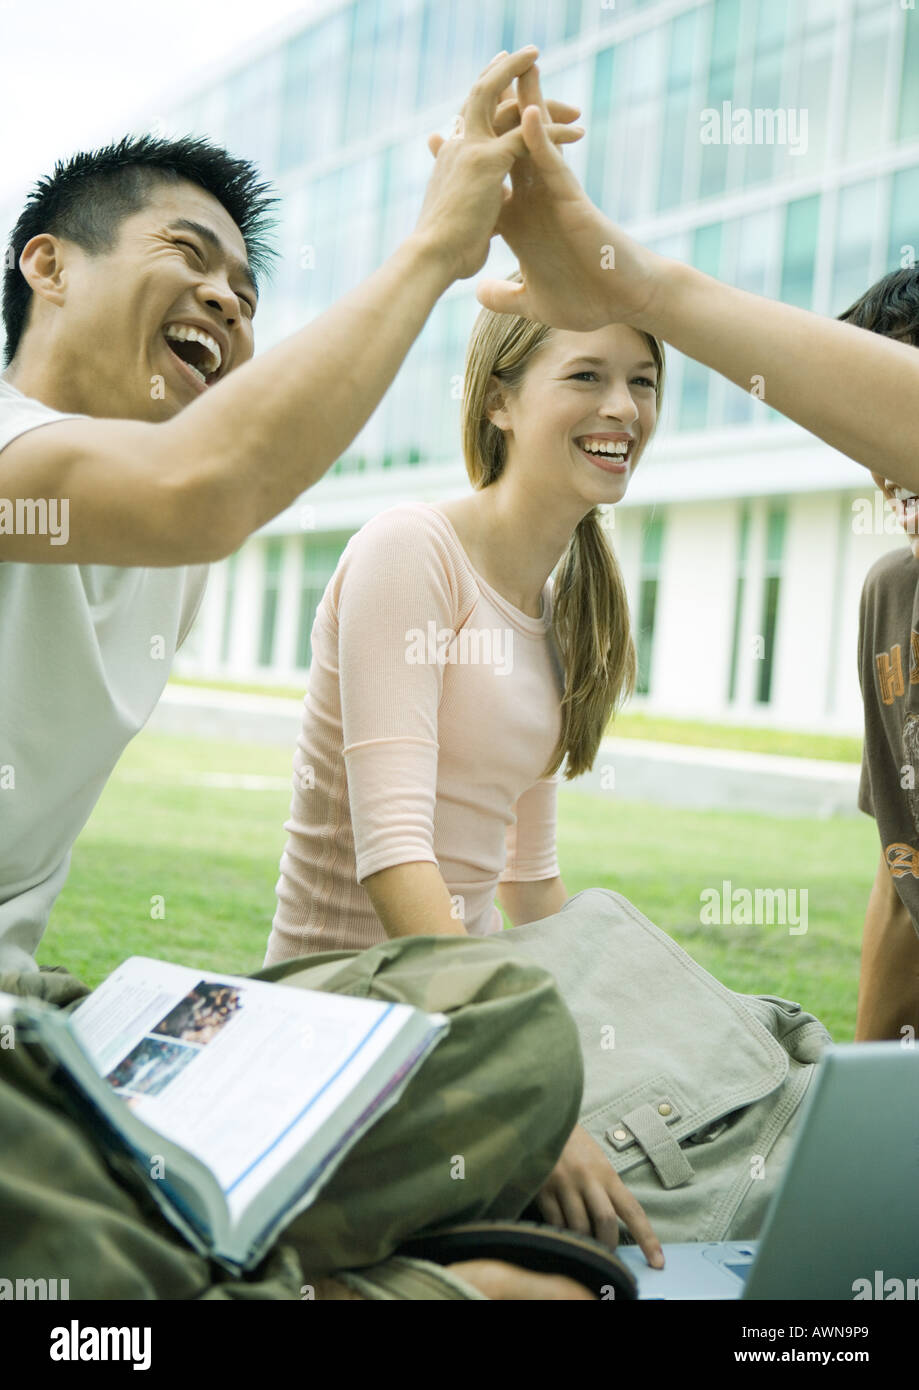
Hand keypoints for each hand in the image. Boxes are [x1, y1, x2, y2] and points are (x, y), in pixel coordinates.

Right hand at [413, 48, 583, 283]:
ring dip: (538, 92)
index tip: (508, 88)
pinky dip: (555, 131)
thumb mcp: (466, 220)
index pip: (470, 115)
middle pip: (483, 93)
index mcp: (452, 157)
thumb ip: (479, 207)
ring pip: (504, 101)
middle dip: (507, 73)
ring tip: (573, 103)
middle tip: (531, 58)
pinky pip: (526, 135)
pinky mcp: (487, 159)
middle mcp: (458, 144)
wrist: (432, 259)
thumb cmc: (447, 252)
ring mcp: (471, 148)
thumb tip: (492, 216)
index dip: (489, 98)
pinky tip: (579, 132)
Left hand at [474, 67, 663, 331]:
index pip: (487, 186)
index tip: (434, 140)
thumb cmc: (587, 301)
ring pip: (533, 144)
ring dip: (521, 106)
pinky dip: (539, 139)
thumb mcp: (533, 303)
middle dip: (492, 118)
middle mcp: (534, 202)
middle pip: (507, 151)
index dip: (463, 164)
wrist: (622, 302)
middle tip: (473, 80)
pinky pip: (553, 163)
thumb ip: (506, 296)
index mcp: (521, 224)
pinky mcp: (572, 199)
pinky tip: (525, 113)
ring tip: (511, 68)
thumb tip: (479, 292)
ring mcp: (553, 197)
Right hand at [537, 1123, 664, 1268]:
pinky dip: (561, 1234)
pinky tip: (562, 1235)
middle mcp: (588, 1178)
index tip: (658, 1263)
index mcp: (606, 1173)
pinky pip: (555, 1223)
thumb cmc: (574, 1145)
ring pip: (579, 1227)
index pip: (633, 1210)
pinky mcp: (542, 1188)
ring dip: (584, 1243)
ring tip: (584, 1247)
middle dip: (608, 1246)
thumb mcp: (597, 1161)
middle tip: (608, 1257)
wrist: (543, 1120)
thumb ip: (606, 1189)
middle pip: (605, 1222)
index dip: (648, 1239)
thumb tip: (613, 1228)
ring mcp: (564, 1183)